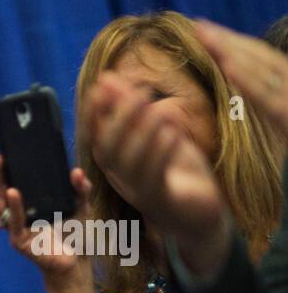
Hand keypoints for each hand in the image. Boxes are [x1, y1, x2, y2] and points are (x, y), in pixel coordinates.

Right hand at [0, 152, 94, 282]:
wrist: (77, 261)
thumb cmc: (74, 234)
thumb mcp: (81, 206)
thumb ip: (80, 189)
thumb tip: (76, 171)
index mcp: (27, 204)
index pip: (8, 183)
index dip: (0, 170)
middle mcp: (17, 214)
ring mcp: (15, 228)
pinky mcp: (19, 241)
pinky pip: (14, 222)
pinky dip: (13, 207)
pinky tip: (12, 192)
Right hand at [85, 71, 228, 256]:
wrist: (198, 213)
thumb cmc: (175, 170)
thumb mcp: (154, 131)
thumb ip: (133, 109)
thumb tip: (108, 79)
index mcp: (114, 162)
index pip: (95, 134)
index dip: (95, 110)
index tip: (102, 83)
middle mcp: (119, 178)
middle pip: (107, 150)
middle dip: (119, 120)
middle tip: (139, 92)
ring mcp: (137, 193)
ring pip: (128, 164)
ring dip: (141, 134)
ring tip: (156, 109)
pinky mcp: (160, 203)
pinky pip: (154, 179)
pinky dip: (161, 155)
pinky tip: (172, 134)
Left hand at [196, 18, 287, 141]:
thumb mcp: (280, 128)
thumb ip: (270, 108)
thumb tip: (242, 91)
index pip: (267, 66)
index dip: (239, 47)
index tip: (210, 35)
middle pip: (264, 62)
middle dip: (232, 42)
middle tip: (199, 25)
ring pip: (267, 72)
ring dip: (234, 51)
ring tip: (205, 35)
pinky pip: (269, 100)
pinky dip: (248, 80)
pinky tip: (226, 65)